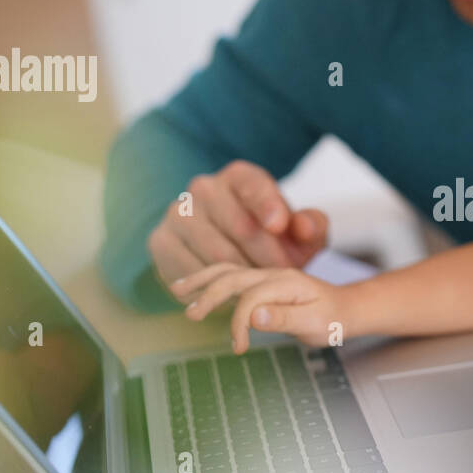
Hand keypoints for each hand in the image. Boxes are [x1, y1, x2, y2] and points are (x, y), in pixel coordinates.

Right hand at [146, 160, 328, 301]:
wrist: (222, 256)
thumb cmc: (268, 240)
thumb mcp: (296, 233)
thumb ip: (311, 226)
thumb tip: (304, 228)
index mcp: (239, 176)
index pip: (254, 186)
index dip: (268, 205)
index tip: (279, 225)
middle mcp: (204, 188)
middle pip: (240, 226)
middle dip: (268, 257)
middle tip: (285, 277)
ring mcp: (178, 214)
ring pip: (218, 254)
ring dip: (246, 277)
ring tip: (265, 289)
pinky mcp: (161, 241)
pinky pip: (194, 272)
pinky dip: (218, 288)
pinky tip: (236, 296)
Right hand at [173, 263, 351, 350]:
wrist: (344, 308)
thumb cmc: (332, 318)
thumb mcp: (315, 324)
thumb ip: (285, 318)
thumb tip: (254, 316)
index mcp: (286, 282)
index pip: (252, 298)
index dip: (240, 323)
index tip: (238, 348)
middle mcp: (273, 274)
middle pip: (233, 277)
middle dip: (208, 294)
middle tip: (190, 314)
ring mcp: (265, 276)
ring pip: (228, 271)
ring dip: (202, 281)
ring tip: (177, 290)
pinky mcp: (260, 283)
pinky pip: (231, 277)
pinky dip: (209, 281)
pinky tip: (193, 288)